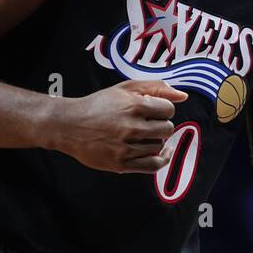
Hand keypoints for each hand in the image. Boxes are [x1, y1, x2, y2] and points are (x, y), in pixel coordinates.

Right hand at [48, 79, 189, 173]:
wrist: (69, 126)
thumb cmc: (98, 105)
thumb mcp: (124, 88)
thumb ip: (155, 87)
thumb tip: (183, 96)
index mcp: (133, 106)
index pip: (168, 110)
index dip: (163, 110)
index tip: (153, 111)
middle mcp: (131, 127)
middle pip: (167, 129)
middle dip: (161, 125)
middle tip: (148, 124)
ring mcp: (126, 147)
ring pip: (159, 146)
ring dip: (156, 140)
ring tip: (142, 135)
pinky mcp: (121, 164)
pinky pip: (153, 165)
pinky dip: (162, 159)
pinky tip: (163, 153)